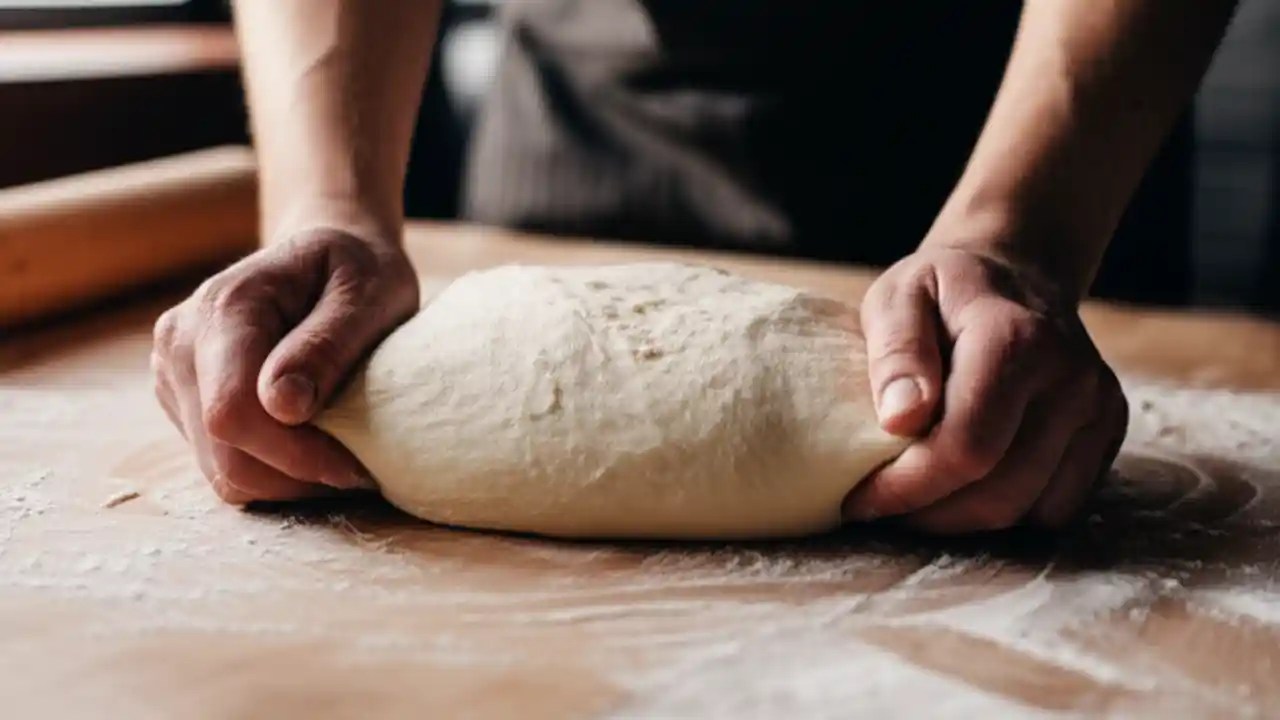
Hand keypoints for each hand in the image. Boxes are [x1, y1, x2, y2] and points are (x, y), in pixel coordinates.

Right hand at [151, 227, 418, 503]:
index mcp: (223, 307)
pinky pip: (223, 466)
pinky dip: (273, 474)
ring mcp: (174, 376)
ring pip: (222, 471)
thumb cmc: (357, 270)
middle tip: (360, 470)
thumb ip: (327, 344)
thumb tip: (284, 405)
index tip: (356, 464)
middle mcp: (180, 343)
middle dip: (297, 476)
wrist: (327, 253)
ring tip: (341, 460)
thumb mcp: (368, 293)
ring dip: (288, 482)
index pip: (233, 411)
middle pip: (224, 452)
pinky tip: (314, 453)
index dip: (296, 454)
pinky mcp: (184, 404)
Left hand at [843, 244, 1127, 532]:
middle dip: (930, 514)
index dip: (908, 488)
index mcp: (1015, 340)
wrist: (1018, 272)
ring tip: (919, 497)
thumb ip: (896, 354)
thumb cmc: (944, 289)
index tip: (861, 498)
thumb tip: (900, 421)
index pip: (966, 448)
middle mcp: (1070, 378)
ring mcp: (1097, 408)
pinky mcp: (1107, 431)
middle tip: (883, 504)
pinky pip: (1057, 507)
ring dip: (963, 521)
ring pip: (1029, 510)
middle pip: (1000, 492)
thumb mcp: (898, 297)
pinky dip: (1007, 512)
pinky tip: (967, 486)